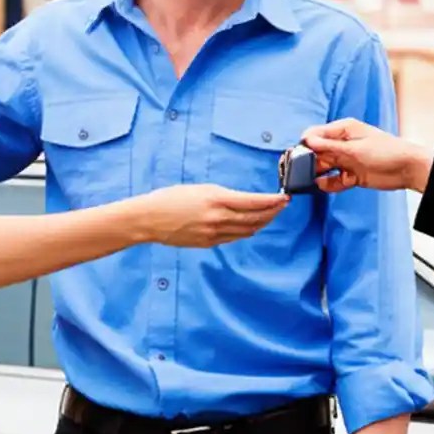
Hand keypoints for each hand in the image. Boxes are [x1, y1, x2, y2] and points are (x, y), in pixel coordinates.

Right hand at [139, 184, 288, 246]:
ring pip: (247, 230)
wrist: (149, 219)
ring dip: (262, 223)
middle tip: (282, 206)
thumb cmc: (171, 198)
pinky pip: (234, 238)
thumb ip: (223, 197)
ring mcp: (214, 233)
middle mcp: (218, 218)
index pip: (253, 202)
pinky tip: (251, 226)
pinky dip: (246, 231)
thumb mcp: (200, 189)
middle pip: (255, 218)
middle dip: (272, 212)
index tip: (284, 198)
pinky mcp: (209, 243)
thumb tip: (243, 202)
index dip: (272, 201)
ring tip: (271, 215)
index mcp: (216, 199)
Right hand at [300, 118, 433, 193]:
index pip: (316, 134)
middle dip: (309, 162)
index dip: (305, 144)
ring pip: (325, 167)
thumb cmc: (387, 151)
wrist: (408, 169)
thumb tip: (307, 140)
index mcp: (344, 130)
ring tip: (307, 182)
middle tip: (298, 172)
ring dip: (316, 174)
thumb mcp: (355, 148)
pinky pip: (334, 181)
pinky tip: (322, 187)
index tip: (296, 155)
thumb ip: (330, 146)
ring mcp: (347, 160)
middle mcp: (343, 144)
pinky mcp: (352, 175)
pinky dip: (328, 184)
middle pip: (318, 152)